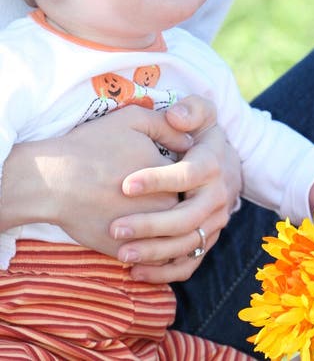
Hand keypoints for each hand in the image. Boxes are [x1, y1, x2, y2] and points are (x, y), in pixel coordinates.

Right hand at [0, 105, 193, 255]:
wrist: (53, 181)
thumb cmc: (92, 145)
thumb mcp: (134, 119)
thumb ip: (168, 127)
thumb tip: (190, 140)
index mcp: (170, 178)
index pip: (192, 181)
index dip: (186, 176)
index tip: (179, 171)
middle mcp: (162, 209)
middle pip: (185, 211)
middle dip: (184, 207)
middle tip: (180, 202)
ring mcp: (144, 235)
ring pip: (172, 241)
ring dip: (173, 236)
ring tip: (166, 227)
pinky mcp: (123, 253)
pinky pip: (151, 262)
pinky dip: (154, 259)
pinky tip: (149, 247)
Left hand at [111, 96, 241, 282]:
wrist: (224, 162)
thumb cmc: (201, 134)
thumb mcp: (202, 113)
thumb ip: (191, 109)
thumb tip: (176, 117)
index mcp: (213, 165)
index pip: (187, 175)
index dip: (157, 180)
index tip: (125, 185)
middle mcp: (218, 197)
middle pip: (186, 218)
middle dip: (150, 226)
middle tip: (116, 228)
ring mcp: (214, 222)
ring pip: (187, 245)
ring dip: (154, 253)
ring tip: (121, 253)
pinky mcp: (207, 240)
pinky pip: (189, 264)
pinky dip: (164, 273)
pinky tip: (135, 272)